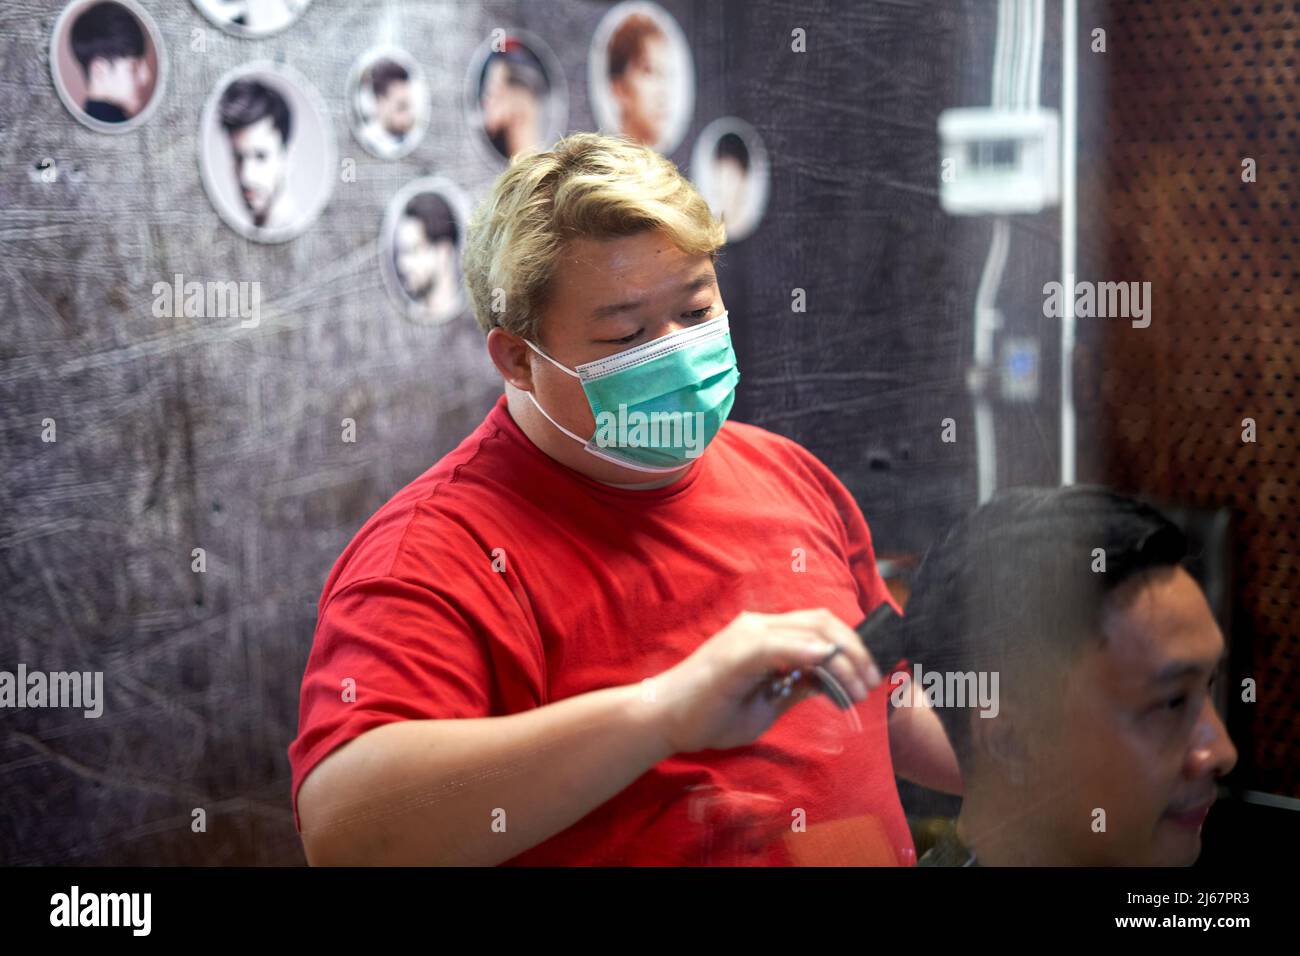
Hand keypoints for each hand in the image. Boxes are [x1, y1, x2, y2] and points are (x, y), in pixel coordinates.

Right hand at [648, 608, 882, 754]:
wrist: (664, 719)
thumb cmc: (709, 714)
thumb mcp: (767, 703)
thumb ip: (796, 687)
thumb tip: (830, 681)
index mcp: (764, 636)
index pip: (820, 627)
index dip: (852, 647)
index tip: (870, 676)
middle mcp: (758, 626)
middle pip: (823, 621)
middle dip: (856, 650)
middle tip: (871, 682)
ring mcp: (747, 636)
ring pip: (810, 629)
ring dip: (842, 657)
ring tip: (857, 686)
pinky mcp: (737, 653)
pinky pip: (780, 645)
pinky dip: (809, 653)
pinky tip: (826, 667)